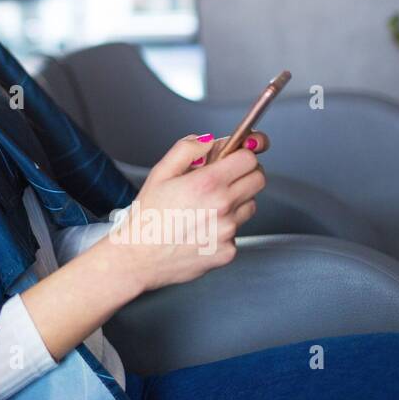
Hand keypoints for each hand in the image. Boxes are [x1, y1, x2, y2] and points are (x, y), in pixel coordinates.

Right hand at [108, 131, 269, 293]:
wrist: (139, 258)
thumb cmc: (147, 218)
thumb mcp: (159, 173)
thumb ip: (186, 150)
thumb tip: (208, 141)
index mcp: (207, 183)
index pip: (249, 158)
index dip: (242, 154)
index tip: (235, 157)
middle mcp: (222, 206)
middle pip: (258, 179)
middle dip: (245, 174)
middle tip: (224, 178)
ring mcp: (228, 231)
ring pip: (250, 205)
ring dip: (237, 201)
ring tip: (207, 206)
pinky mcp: (228, 251)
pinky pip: (238, 232)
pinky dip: (225, 228)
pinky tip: (202, 228)